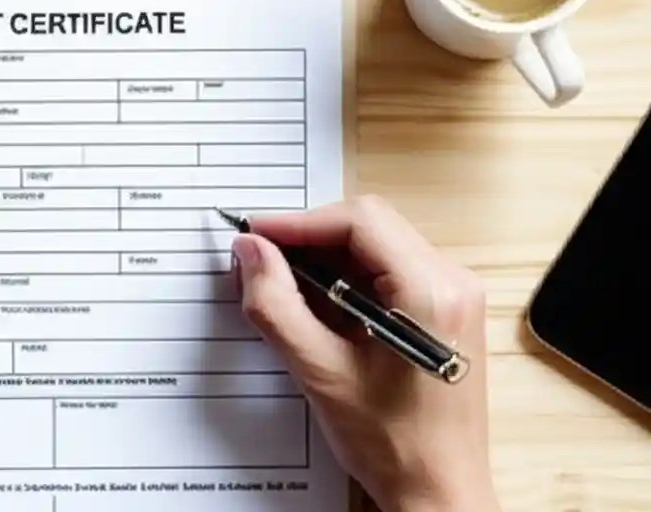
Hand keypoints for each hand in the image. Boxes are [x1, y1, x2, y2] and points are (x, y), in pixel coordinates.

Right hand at [232, 196, 499, 511]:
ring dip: (326, 258)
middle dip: (309, 238)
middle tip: (261, 259)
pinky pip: (389, 271)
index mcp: (431, 293)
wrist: (439, 491)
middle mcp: (453, 284)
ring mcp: (454, 296)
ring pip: (377, 246)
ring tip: (282, 285)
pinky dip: (346, 278)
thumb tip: (252, 253)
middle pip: (369, 226)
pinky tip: (315, 304)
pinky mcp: (444, 311)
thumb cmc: (396, 445)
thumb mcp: (320, 372)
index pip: (359, 221)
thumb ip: (277, 305)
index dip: (299, 222)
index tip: (257, 235)